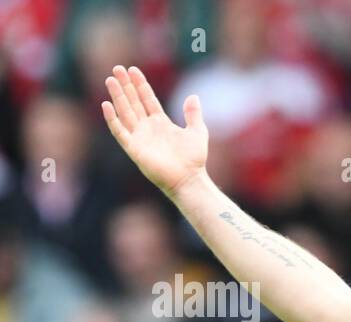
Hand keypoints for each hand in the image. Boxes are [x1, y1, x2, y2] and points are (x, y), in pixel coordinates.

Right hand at [101, 64, 208, 199]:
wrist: (189, 178)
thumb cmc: (194, 159)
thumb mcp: (197, 131)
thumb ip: (193, 114)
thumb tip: (193, 96)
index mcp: (160, 122)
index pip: (147, 99)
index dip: (140, 84)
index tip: (133, 69)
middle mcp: (147, 127)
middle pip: (133, 102)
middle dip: (125, 85)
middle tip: (117, 68)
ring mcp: (139, 137)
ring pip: (124, 112)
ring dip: (117, 96)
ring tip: (110, 79)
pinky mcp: (133, 148)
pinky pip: (119, 131)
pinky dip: (112, 119)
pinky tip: (107, 105)